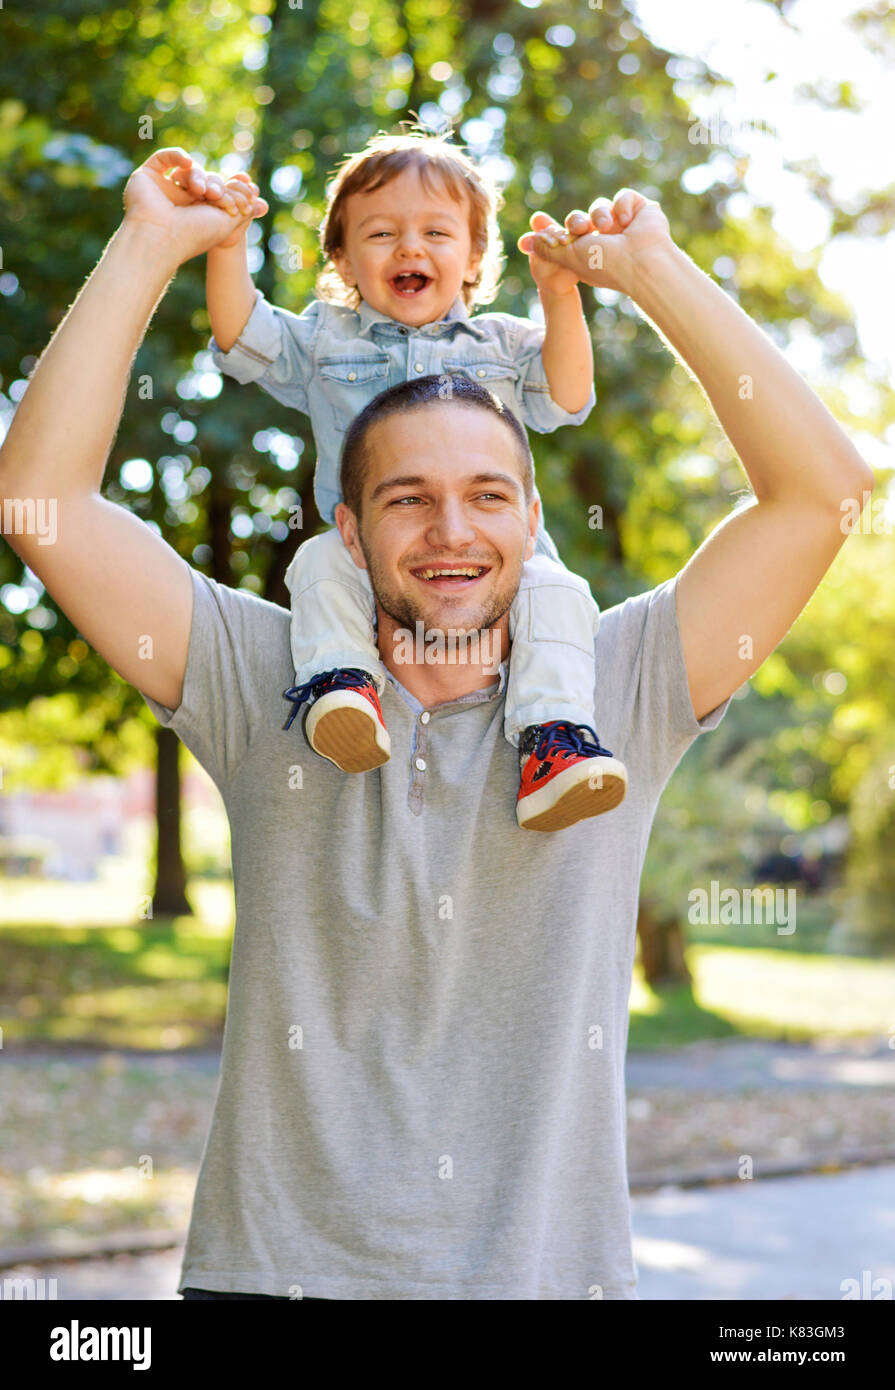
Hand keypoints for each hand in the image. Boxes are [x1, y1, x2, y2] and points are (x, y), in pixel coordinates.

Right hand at [122, 148, 267, 265]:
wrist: (162, 237)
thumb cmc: (194, 235)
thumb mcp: (227, 223)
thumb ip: (242, 207)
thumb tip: (257, 196)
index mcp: (199, 214)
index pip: (220, 193)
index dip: (233, 193)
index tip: (246, 201)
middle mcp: (181, 201)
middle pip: (206, 180)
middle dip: (217, 185)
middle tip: (216, 196)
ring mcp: (163, 189)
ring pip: (188, 170)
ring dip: (200, 176)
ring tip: (201, 190)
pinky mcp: (146, 177)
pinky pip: (164, 157)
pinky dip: (177, 156)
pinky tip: (188, 163)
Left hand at [517, 189, 672, 297]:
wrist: (641, 261)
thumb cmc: (605, 264)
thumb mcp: (568, 257)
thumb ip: (547, 249)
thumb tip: (526, 242)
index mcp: (587, 255)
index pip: (566, 236)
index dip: (552, 230)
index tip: (534, 220)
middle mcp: (604, 241)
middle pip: (579, 218)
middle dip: (576, 221)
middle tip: (581, 229)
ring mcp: (623, 226)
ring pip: (600, 206)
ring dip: (600, 214)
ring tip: (609, 228)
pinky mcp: (640, 211)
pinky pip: (624, 196)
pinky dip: (623, 205)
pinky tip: (628, 221)